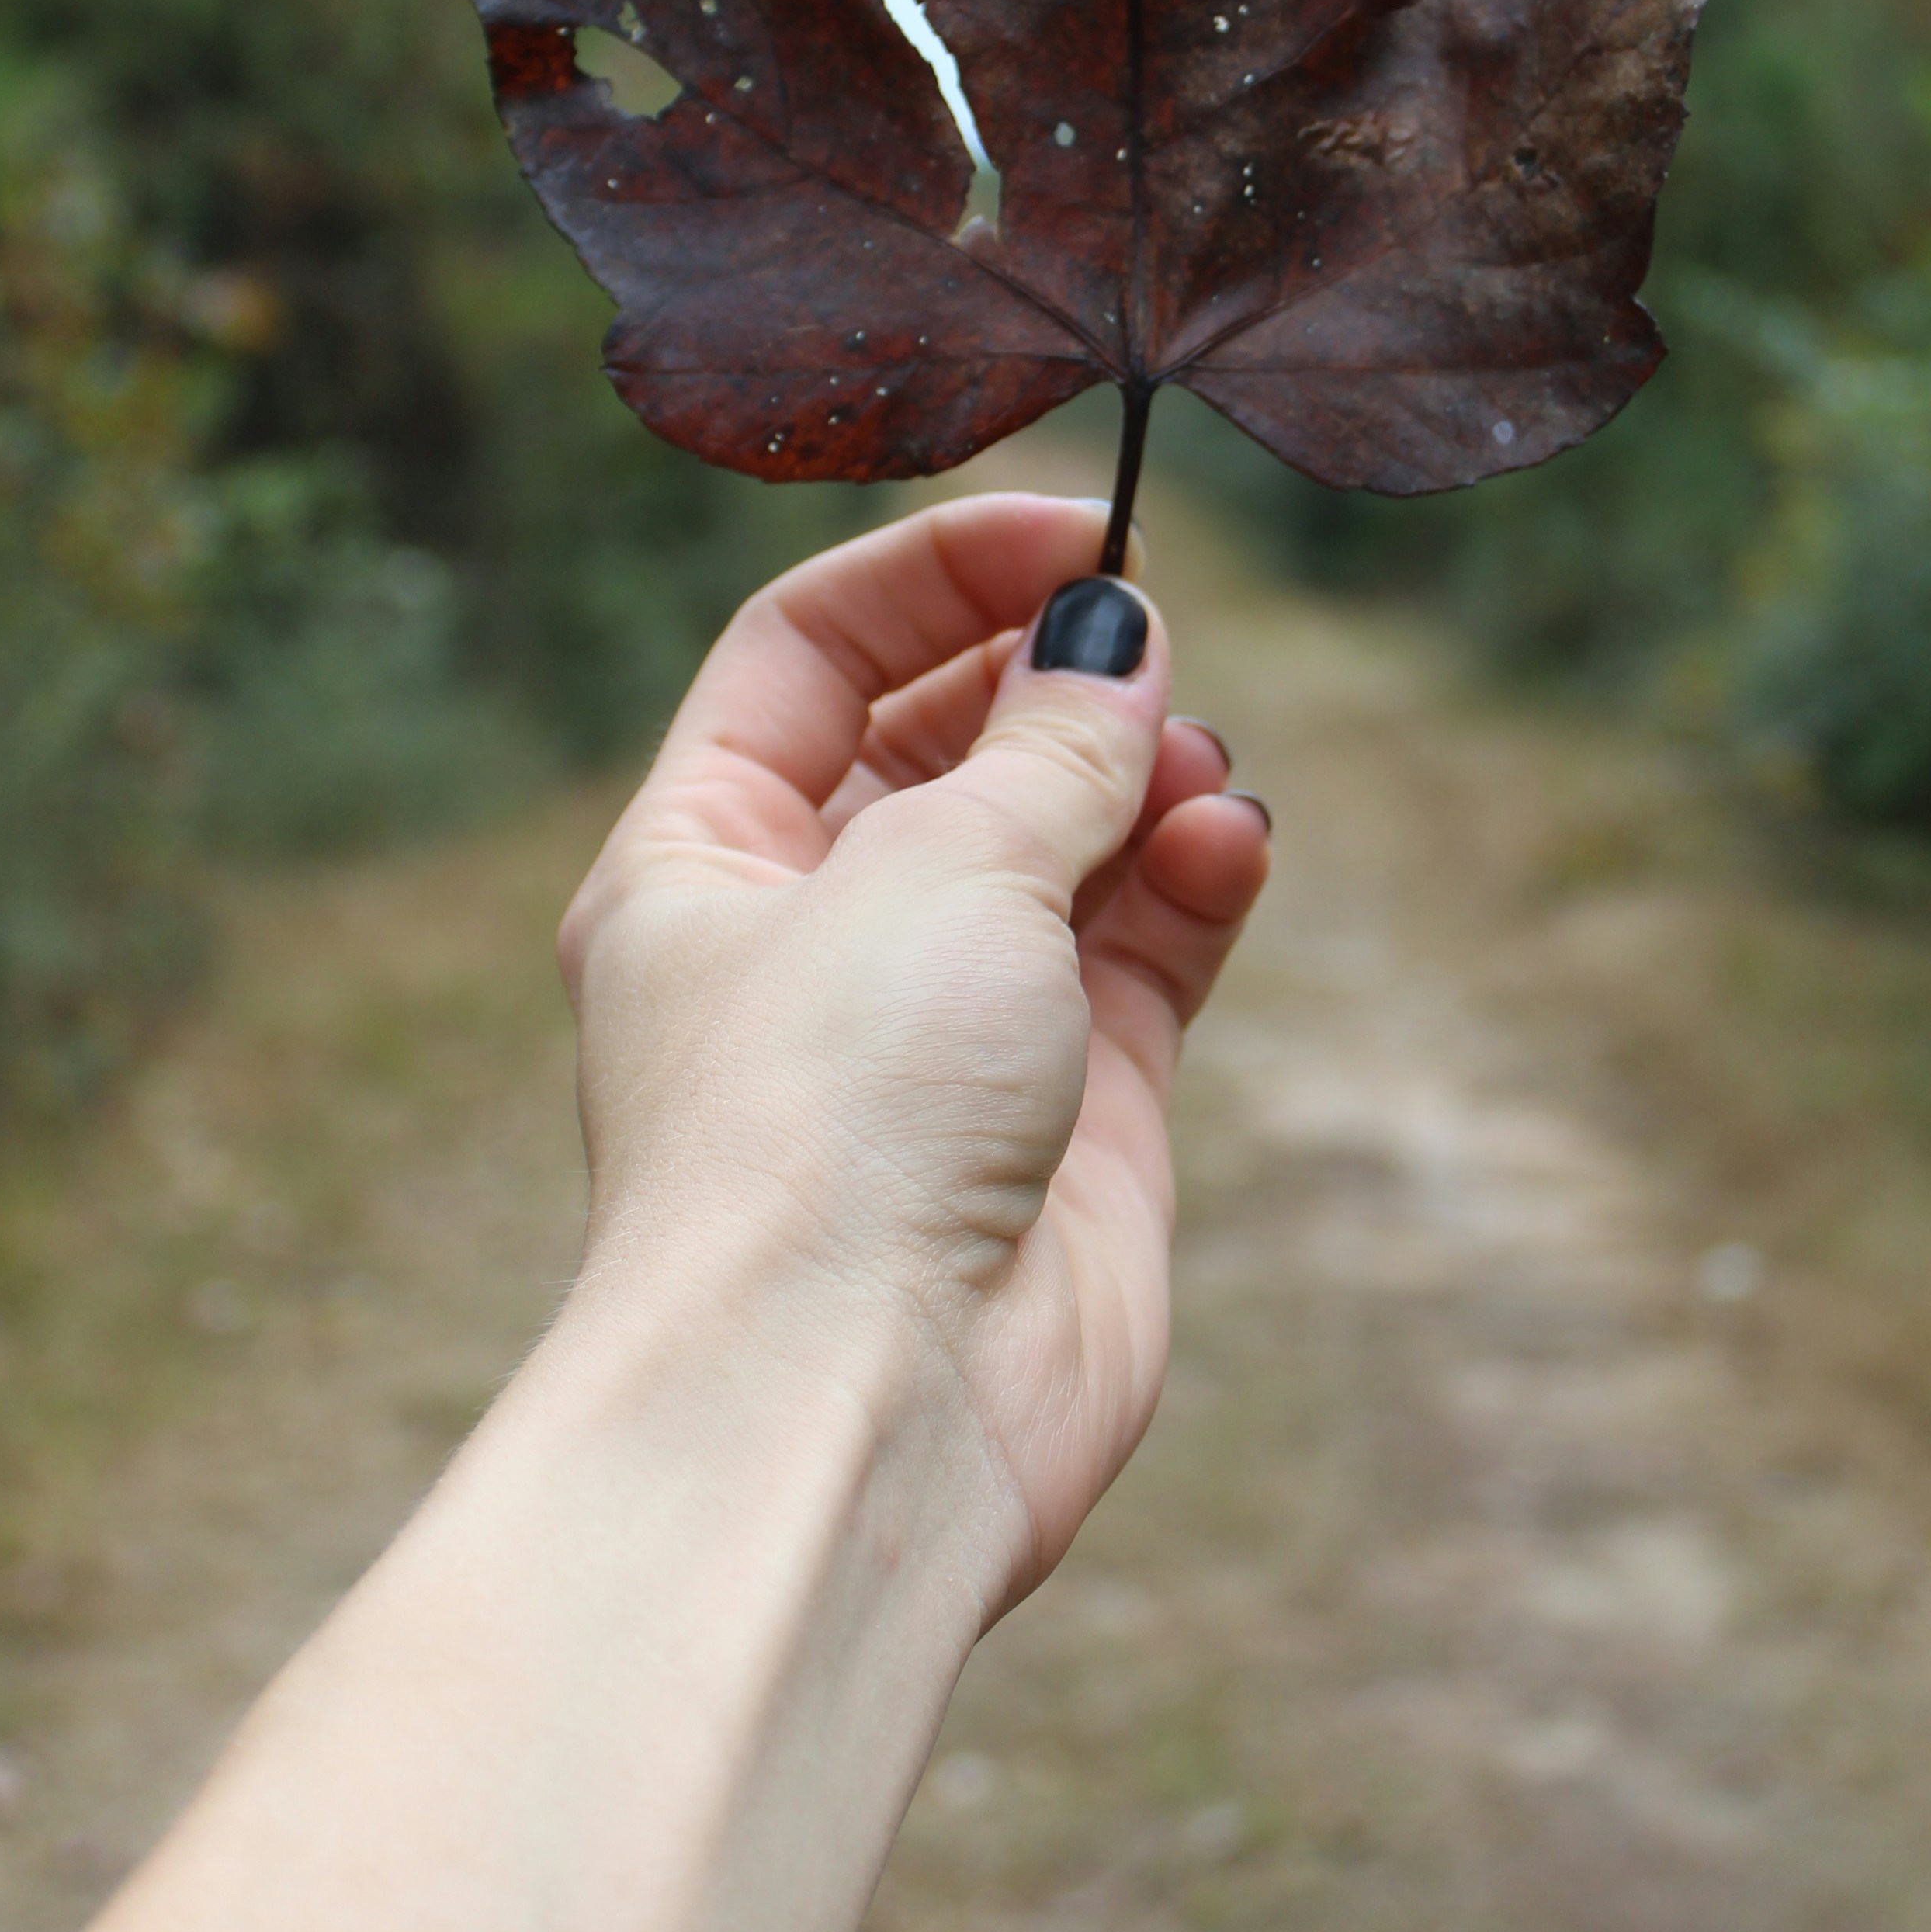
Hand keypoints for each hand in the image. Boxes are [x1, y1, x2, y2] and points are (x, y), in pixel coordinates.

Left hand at [558, 494, 1269, 1607]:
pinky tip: (1228, 837)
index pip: (807, 651)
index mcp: (702, 862)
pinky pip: (1145, 949)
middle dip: (1050, 676)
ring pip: (1061, 843)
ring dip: (1136, 776)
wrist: (861, 1408)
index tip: (1076, 523)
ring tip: (1192, 765)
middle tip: (1151, 640)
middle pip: (943, 740)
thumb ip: (1043, 745)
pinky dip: (1193, 879)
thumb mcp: (932, 870)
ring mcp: (947, 1030)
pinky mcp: (1071, 1116)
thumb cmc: (828, 1123)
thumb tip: (1113, 648)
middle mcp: (816, 939)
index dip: (935, 570)